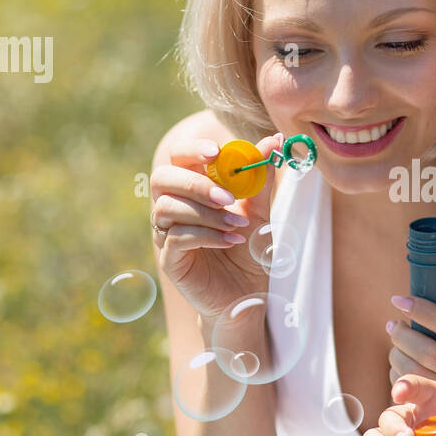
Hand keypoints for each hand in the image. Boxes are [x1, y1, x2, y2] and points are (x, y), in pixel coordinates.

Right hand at [150, 132, 283, 322]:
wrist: (248, 296)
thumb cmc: (249, 251)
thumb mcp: (260, 211)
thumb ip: (261, 177)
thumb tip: (274, 140)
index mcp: (192, 190)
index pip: (178, 158)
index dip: (192, 150)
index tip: (217, 152)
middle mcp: (173, 209)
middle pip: (161, 178)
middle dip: (195, 183)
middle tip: (228, 197)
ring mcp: (166, 235)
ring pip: (167, 208)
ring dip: (206, 213)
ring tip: (237, 226)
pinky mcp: (170, 260)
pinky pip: (177, 238)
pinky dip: (207, 235)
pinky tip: (232, 241)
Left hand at [386, 293, 435, 407]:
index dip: (426, 312)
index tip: (398, 300)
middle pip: (433, 354)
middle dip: (404, 336)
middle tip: (391, 324)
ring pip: (418, 376)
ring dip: (397, 356)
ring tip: (394, 344)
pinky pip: (411, 395)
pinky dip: (397, 377)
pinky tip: (398, 368)